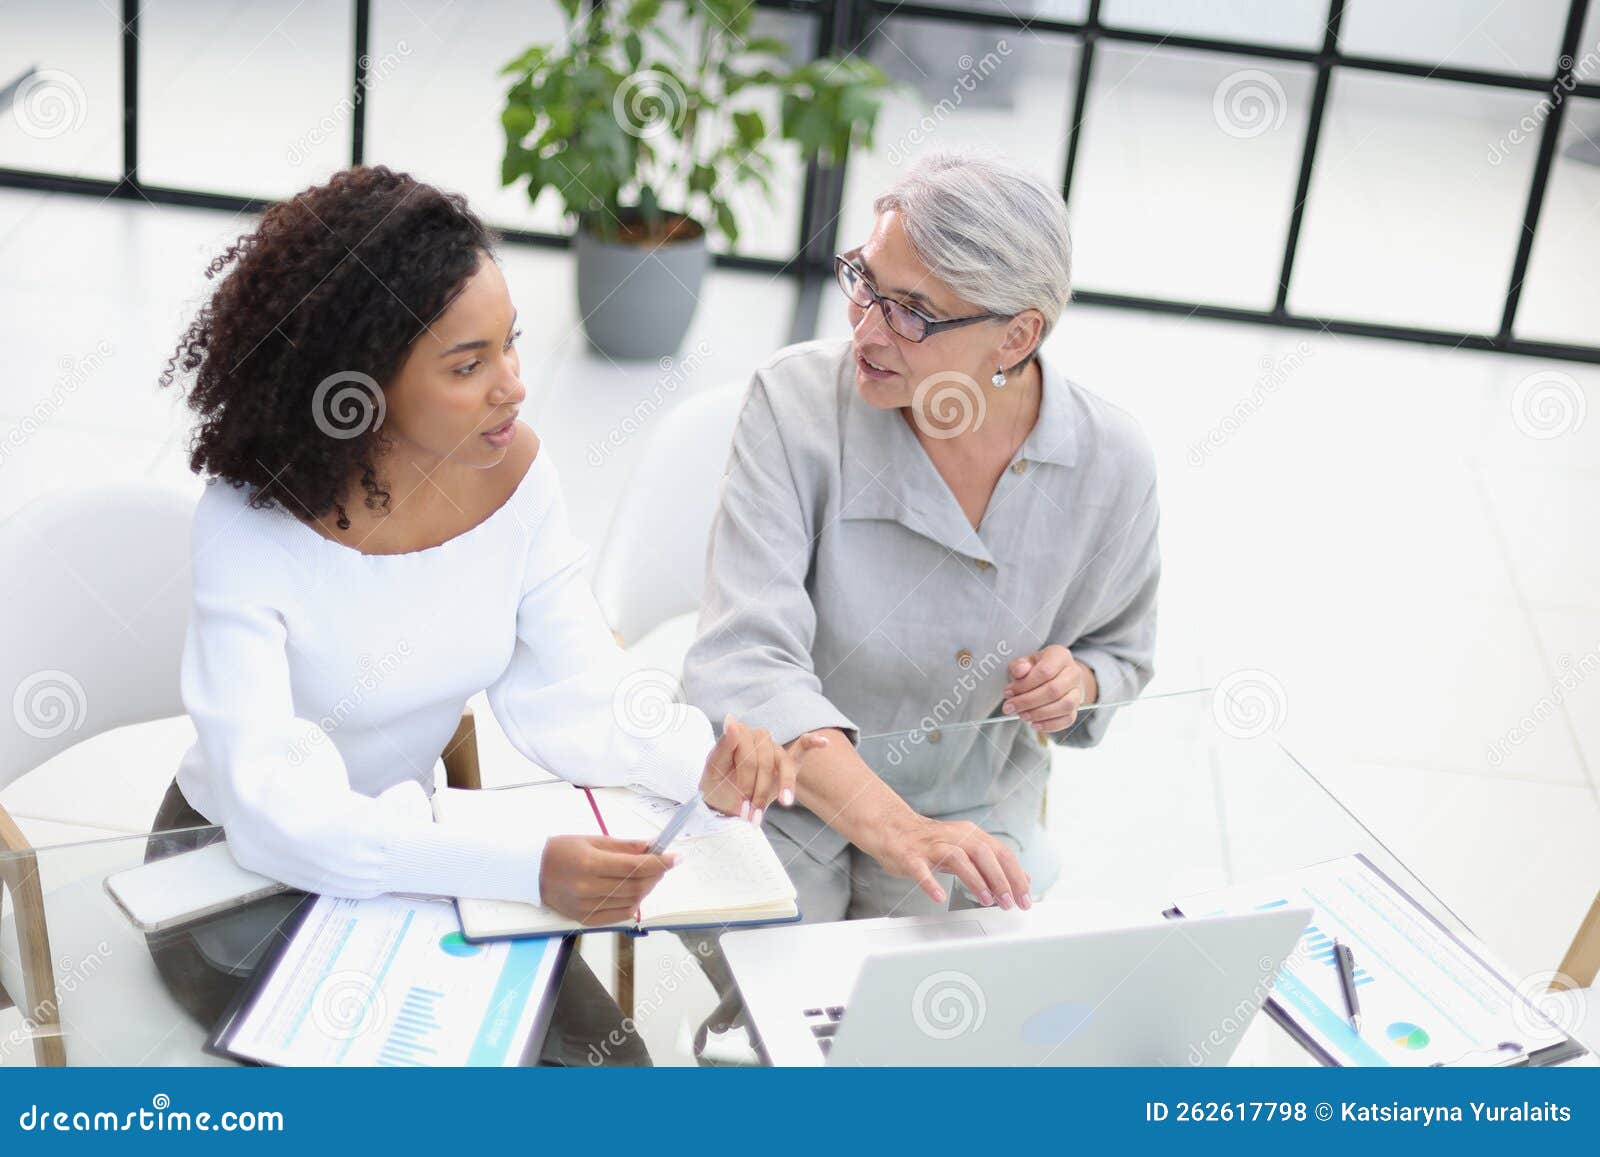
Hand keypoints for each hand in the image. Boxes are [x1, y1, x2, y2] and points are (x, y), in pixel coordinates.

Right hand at [539, 835, 676, 926]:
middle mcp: (588, 888)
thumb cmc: (562, 850)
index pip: (635, 866)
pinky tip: (636, 892)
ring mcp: (587, 907)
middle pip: (636, 885)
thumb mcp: (593, 840)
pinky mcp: (586, 919)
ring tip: (650, 875)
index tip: (677, 857)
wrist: (532, 871)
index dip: (660, 862)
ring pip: (631, 901)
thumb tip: (653, 846)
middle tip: (664, 864)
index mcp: (590, 864)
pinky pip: (620, 915)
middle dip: (656, 874)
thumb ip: (624, 846)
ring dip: (647, 888)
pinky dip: (634, 904)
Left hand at [699, 715, 826, 824]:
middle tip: (751, 815)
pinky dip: (812, 743)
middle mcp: (758, 738)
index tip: (740, 806)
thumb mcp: (714, 770)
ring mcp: (774, 749)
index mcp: (738, 736)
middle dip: (760, 790)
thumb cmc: (718, 786)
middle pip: (765, 760)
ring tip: (785, 804)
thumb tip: (731, 718)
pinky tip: (824, 742)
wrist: (725, 803)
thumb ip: (724, 745)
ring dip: (785, 784)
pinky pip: (802, 747)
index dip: (745, 780)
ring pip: (784, 762)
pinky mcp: (787, 761)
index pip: (748, 753)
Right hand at [872, 814, 1031, 909]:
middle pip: (983, 853)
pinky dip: (931, 883)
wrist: (894, 828)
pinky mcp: (911, 856)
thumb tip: (1025, 878)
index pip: (1001, 853)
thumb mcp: (967, 848)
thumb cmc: (932, 843)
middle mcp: (954, 837)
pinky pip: (921, 869)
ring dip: (975, 880)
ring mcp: (932, 846)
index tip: (1025, 898)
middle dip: (1000, 879)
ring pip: (958, 858)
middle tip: (1009, 902)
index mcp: (971, 834)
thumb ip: (995, 862)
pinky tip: (939, 896)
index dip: (1016, 876)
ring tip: (986, 900)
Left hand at [1002, 645, 1097, 732]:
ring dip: (1040, 714)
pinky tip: (1035, 724)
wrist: (1054, 675)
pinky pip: (1068, 719)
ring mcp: (1077, 691)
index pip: (1045, 671)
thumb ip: (1019, 666)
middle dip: (1028, 701)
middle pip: (1054, 690)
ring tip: (1022, 715)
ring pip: (1064, 706)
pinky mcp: (1076, 707)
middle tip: (1011, 707)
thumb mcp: (1025, 662)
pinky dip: (1050, 724)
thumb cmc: (1037, 668)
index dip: (1025, 684)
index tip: (1008, 692)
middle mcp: (1073, 672)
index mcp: (1060, 655)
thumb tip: (1020, 671)